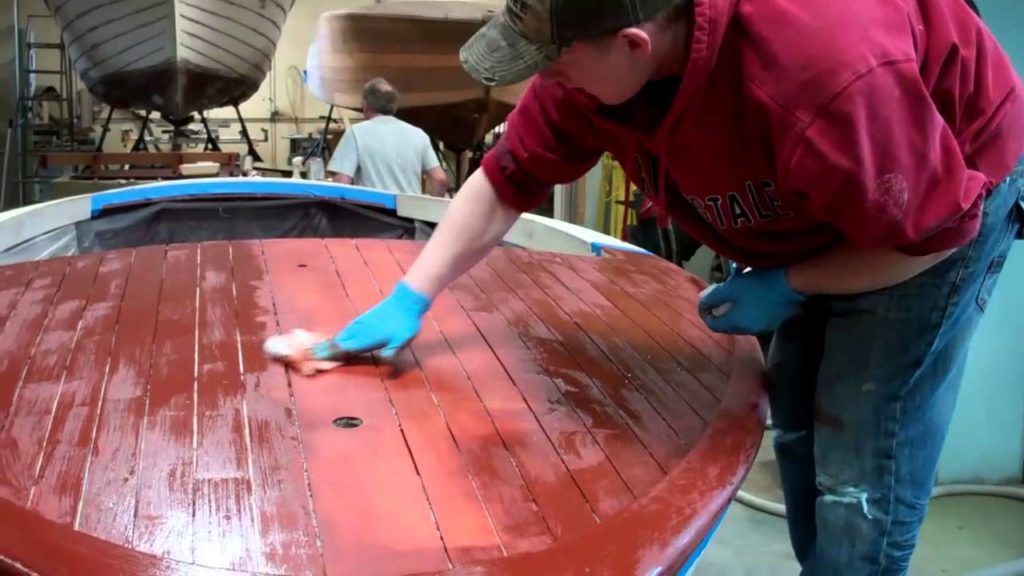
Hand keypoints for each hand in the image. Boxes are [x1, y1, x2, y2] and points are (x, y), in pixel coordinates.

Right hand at [311, 280, 431, 360]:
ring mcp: (359, 324)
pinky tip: (335, 338)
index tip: (312, 359)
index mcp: (365, 338)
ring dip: (327, 343)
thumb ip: (392, 352)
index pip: (342, 349)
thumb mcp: (402, 340)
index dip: (328, 355)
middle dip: (321, 350)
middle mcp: (358, 331)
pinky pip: (344, 330)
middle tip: (305, 355)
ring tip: (315, 348)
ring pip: (339, 336)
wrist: (405, 300)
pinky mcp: (362, 319)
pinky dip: (336, 336)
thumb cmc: (405, 323)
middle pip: (336, 342)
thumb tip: (384, 361)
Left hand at [698, 268, 804, 334]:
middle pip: (727, 324)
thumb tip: (702, 304)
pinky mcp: (773, 321)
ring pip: (741, 321)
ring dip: (734, 309)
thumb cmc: (758, 285)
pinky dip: (747, 309)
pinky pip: (754, 317)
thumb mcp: (730, 287)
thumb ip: (713, 297)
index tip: (705, 301)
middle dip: (720, 310)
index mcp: (736, 324)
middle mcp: (748, 330)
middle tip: (720, 294)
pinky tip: (750, 295)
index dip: (706, 313)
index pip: (713, 325)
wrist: (792, 284)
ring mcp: (763, 327)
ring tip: (735, 293)